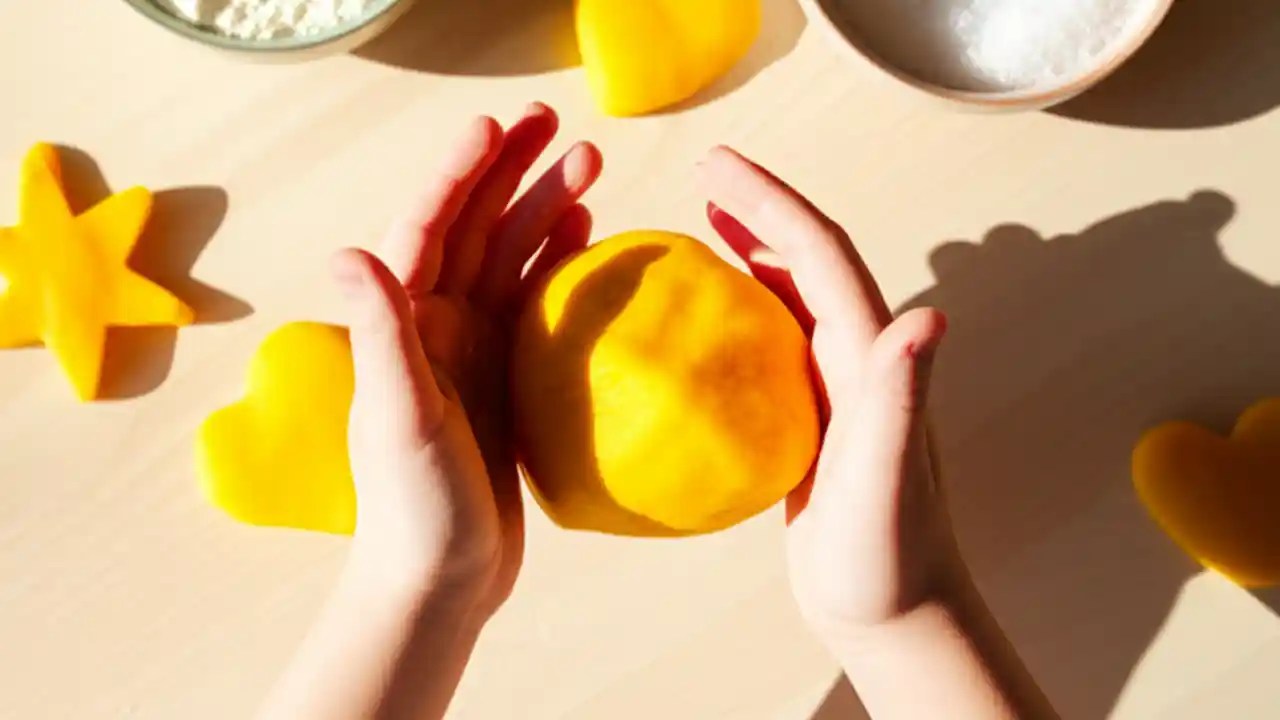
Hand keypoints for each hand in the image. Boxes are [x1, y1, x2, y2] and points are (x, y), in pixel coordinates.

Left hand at [332, 104, 601, 614]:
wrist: (441, 580)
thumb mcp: (398, 416)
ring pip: (512, 262)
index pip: (432, 230)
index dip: (460, 176)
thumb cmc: (413, 506)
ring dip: (543, 212)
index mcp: (405, 327)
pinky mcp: (507, 381)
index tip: (495, 129)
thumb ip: (381, 334)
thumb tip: (349, 253)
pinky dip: (557, 268)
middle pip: (477, 232)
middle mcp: (437, 329)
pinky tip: (583, 239)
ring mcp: (475, 353)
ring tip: (587, 167)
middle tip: (558, 126)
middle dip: (512, 175)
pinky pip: (536, 308)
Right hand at [699, 147, 956, 634]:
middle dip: (761, 208)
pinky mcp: (815, 421)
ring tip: (705, 224)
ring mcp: (837, 390)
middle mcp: (862, 361)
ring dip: (754, 252)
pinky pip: (774, 346)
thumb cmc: (885, 564)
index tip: (716, 166)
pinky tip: (708, 326)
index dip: (771, 203)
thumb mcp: (886, 487)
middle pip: (809, 260)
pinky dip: (743, 314)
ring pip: (794, 298)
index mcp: (873, 360)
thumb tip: (926, 317)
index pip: (822, 257)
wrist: (893, 616)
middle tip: (703, 175)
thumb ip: (901, 403)